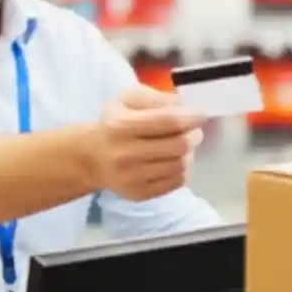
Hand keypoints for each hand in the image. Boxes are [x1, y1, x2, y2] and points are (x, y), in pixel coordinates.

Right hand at [93, 85, 205, 201]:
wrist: (91, 158)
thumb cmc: (114, 124)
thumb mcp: (127, 100)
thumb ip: (156, 98)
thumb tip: (183, 106)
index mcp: (122, 126)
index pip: (169, 121)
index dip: (191, 117)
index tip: (200, 114)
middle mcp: (126, 154)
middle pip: (179, 145)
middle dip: (194, 135)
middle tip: (194, 130)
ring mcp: (133, 178)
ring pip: (181, 165)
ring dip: (190, 153)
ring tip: (183, 145)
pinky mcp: (140, 194)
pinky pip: (177, 182)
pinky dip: (183, 169)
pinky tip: (175, 160)